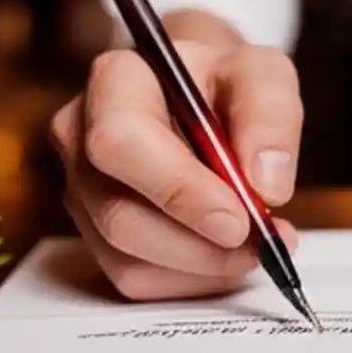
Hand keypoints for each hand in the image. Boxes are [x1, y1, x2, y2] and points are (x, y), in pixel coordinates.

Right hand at [51, 10, 302, 299]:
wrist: (203, 97)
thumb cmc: (225, 83)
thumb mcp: (263, 73)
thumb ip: (270, 115)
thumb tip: (266, 186)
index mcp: (114, 82)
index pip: (120, 142)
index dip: (178, 189)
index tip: (238, 218)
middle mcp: (81, 138)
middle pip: (119, 216)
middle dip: (198, 244)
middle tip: (261, 241)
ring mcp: (81, 191)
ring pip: (128, 259)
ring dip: (202, 265)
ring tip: (256, 244)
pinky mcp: (95, 234)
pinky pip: (138, 278)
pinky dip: (192, 278)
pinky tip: (225, 253)